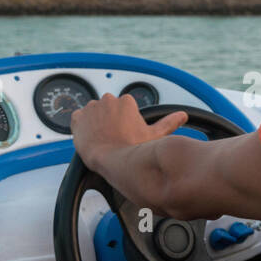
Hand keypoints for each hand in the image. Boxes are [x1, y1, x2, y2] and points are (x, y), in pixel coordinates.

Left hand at [70, 94, 186, 172]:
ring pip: (95, 113)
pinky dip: (84, 126)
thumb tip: (182, 115)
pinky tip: (91, 137)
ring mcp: (91, 108)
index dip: (126, 121)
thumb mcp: (153, 136)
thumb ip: (168, 123)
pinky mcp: (78, 117)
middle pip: (110, 108)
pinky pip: (80, 118)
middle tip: (116, 137)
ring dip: (98, 122)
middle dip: (111, 120)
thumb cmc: (130, 149)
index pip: (125, 107)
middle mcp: (108, 100)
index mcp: (126, 101)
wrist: (107, 160)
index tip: (126, 132)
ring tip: (103, 138)